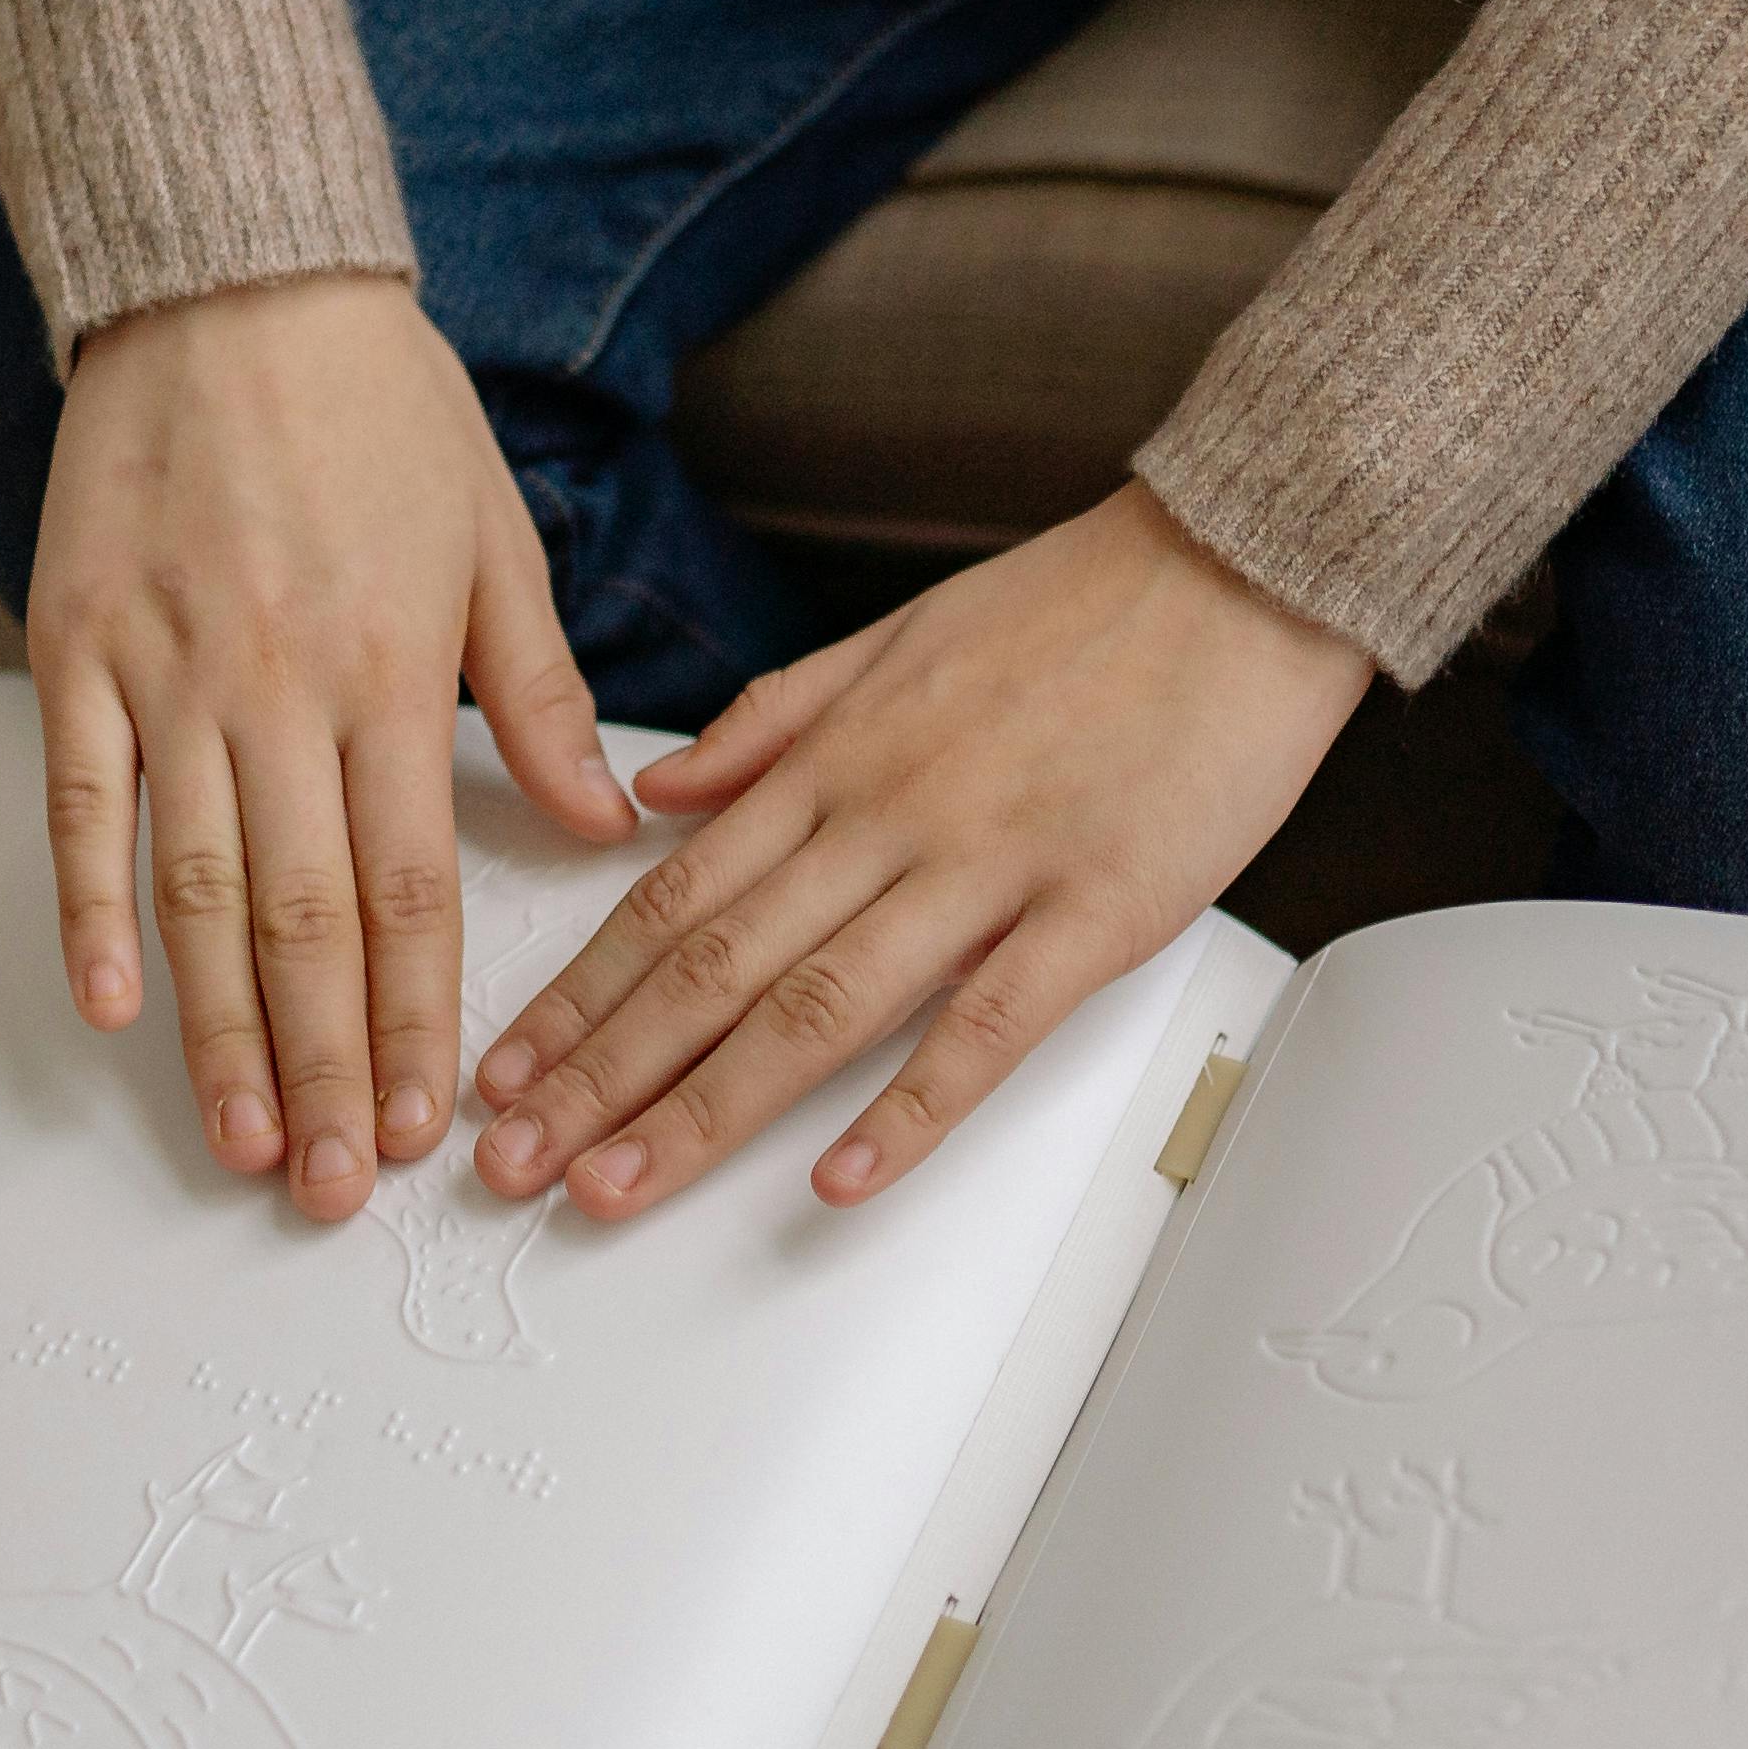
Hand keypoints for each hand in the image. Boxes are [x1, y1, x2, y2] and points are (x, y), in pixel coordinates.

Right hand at [26, 271, 634, 1219]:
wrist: (228, 274)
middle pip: (304, 919)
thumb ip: (541, 694)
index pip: (412, 886)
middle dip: (324, 1068)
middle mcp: (280, 685)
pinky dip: (93, 909)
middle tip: (334, 1190)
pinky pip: (80, 802)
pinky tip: (113, 1007)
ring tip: (244, 1140)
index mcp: (397, 667)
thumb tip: (603, 821)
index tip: (426, 1127)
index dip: (415, 1021)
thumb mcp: (495, 537)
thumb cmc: (375, 403)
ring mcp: (167, 670)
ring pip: (196, 887)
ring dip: (219, 1030)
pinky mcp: (75, 643)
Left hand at [469, 488, 1371, 1217]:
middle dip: (599, 1077)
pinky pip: (984, 1027)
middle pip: (711, 967)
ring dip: (701, 1109)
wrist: (1239, 564)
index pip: (669, 896)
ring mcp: (987, 866)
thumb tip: (659, 785)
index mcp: (836, 756)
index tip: (508, 1067)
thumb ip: (774, 719)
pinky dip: (906, 1110)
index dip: (577, 995)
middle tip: (513, 1159)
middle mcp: (888, 814)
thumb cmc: (1085, 604)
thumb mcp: (896, 634)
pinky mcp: (1093, 910)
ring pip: (813, 1006)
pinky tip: (838, 1175)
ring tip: (615, 1184)